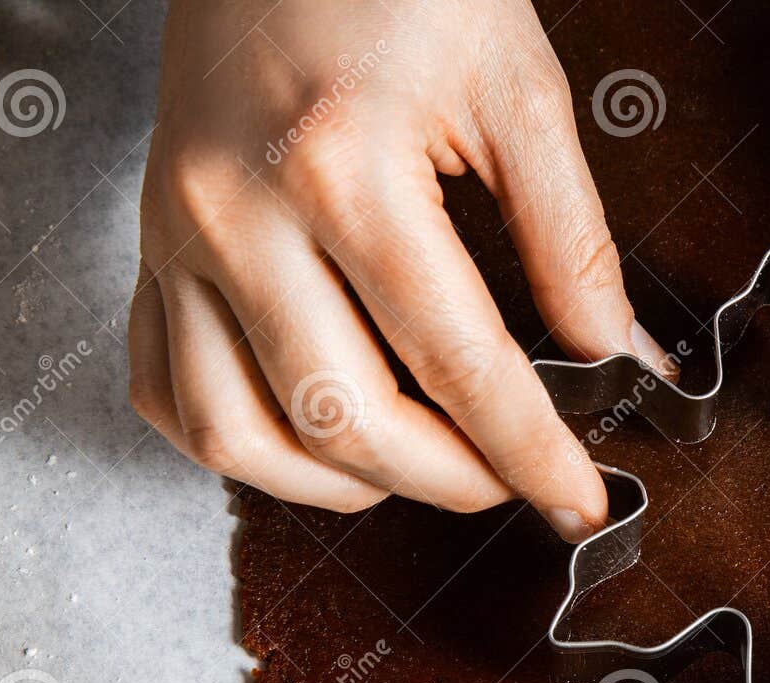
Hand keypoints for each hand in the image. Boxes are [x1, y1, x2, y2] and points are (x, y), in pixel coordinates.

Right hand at [128, 0, 674, 539]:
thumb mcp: (517, 91)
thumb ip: (572, 239)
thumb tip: (617, 356)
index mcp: (345, 170)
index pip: (459, 364)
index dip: (532, 453)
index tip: (582, 504)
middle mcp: (240, 215)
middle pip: (346, 420)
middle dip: (451, 481)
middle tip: (514, 478)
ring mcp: (179, 237)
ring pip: (239, 436)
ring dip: (342, 486)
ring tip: (422, 465)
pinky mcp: (152, 246)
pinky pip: (166, 392)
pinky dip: (243, 443)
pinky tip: (316, 431)